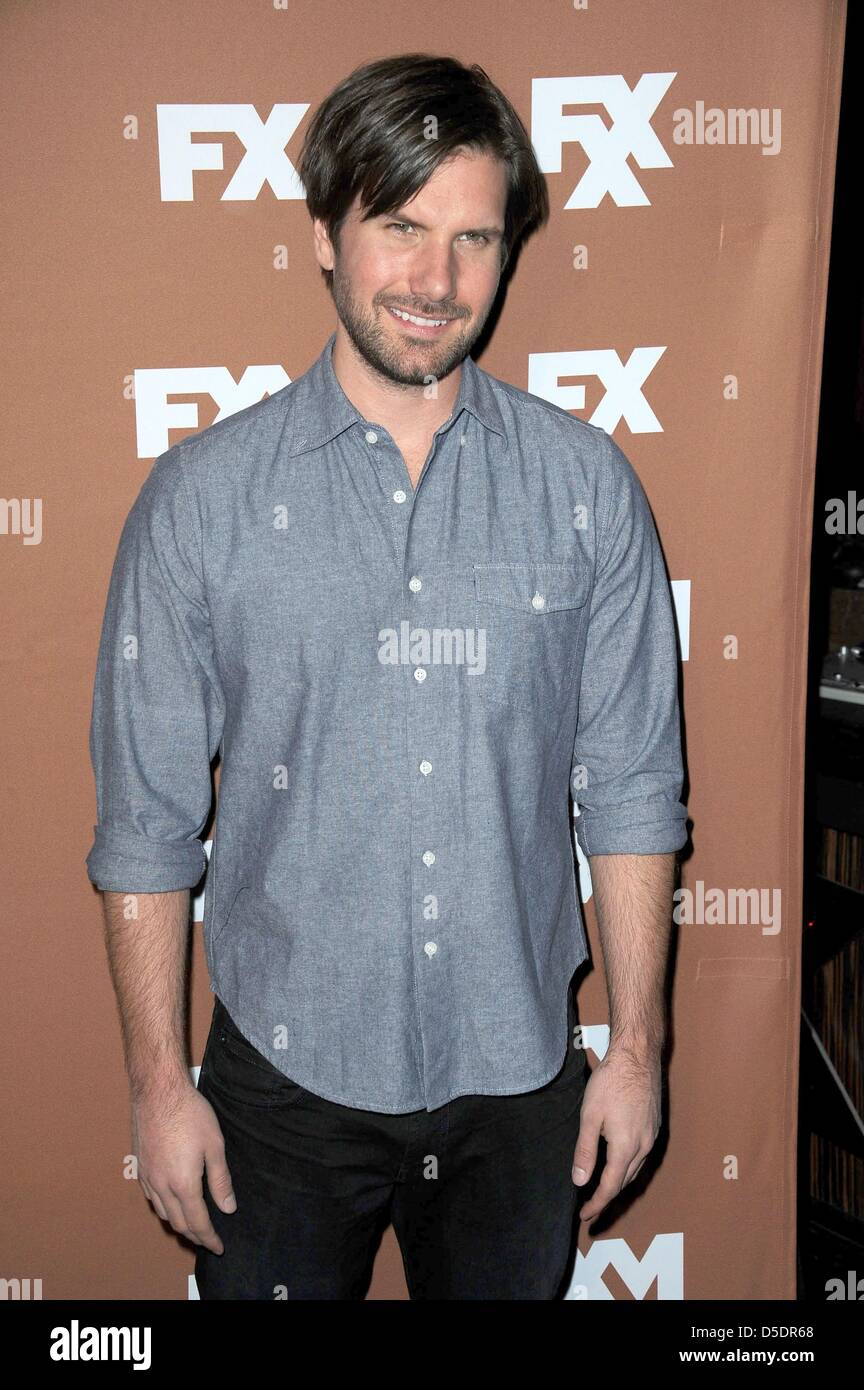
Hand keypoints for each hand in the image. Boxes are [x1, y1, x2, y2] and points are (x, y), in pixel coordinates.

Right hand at [131, 1082, 235, 1253]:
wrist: (158, 1092)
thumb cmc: (190, 1114)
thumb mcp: (215, 1145)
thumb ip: (221, 1180)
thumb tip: (228, 1208)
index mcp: (183, 1184)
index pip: (197, 1223)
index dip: (209, 1238)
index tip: (218, 1247)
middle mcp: (162, 1186)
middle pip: (178, 1223)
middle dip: (194, 1235)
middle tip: (208, 1239)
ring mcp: (148, 1177)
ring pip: (162, 1213)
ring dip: (178, 1223)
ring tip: (192, 1224)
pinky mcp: (139, 1167)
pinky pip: (151, 1198)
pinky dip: (164, 1208)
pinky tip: (171, 1201)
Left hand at [571, 1045, 661, 1223]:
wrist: (638, 1056)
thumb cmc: (612, 1081)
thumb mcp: (590, 1115)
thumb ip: (585, 1150)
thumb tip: (579, 1180)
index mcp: (625, 1147)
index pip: (610, 1187)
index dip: (596, 1204)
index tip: (585, 1216)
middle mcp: (643, 1147)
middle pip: (624, 1183)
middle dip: (606, 1198)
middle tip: (590, 1208)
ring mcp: (652, 1137)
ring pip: (634, 1171)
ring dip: (618, 1184)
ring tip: (601, 1191)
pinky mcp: (654, 1127)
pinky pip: (641, 1157)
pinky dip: (627, 1168)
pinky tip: (618, 1164)